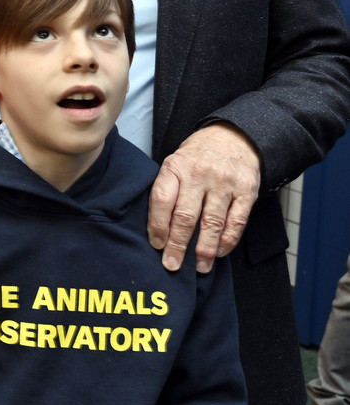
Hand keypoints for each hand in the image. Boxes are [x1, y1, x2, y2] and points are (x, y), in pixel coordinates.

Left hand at [148, 123, 260, 272]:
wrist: (233, 137)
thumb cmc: (196, 158)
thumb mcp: (174, 164)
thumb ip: (167, 190)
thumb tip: (157, 230)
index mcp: (175, 167)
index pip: (162, 200)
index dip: (158, 226)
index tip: (157, 246)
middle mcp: (199, 174)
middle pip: (186, 216)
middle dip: (178, 245)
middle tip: (172, 265)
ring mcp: (224, 183)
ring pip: (212, 222)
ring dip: (204, 249)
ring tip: (199, 267)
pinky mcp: (247, 191)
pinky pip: (237, 221)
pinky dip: (227, 241)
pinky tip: (218, 252)